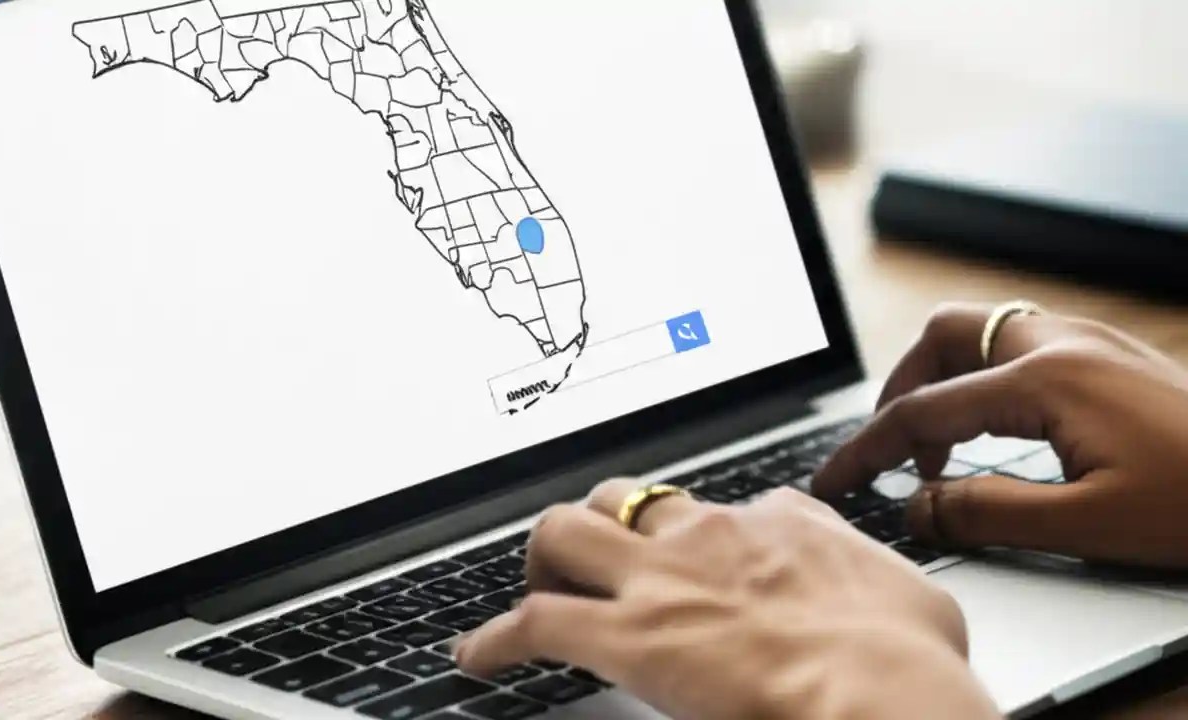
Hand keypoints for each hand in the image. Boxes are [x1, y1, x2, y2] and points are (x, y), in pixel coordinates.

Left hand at [455, 482, 997, 719]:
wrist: (876, 689)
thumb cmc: (904, 658)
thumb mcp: (910, 595)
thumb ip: (868, 577)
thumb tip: (876, 588)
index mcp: (776, 524)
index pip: (717, 508)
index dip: (693, 534)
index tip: (688, 557)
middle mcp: (709, 536)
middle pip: (625, 498)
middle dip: (601, 522)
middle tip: (593, 558)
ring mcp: (661, 580)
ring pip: (568, 531)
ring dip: (545, 558)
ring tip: (535, 586)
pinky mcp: (624, 634)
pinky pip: (536, 622)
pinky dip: (496, 639)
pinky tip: (478, 656)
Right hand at [814, 302, 1187, 567]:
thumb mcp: (1088, 526)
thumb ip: (987, 513)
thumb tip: (917, 506)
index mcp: (1048, 378)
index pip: (923, 410)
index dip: (866, 450)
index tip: (833, 482)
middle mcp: (1062, 342)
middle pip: (945, 335)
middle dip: (902, 387)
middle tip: (893, 450)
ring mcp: (1090, 342)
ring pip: (982, 331)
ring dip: (944, 379)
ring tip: (941, 446)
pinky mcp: (1109, 356)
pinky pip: (1019, 345)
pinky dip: (984, 380)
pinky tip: (998, 431)